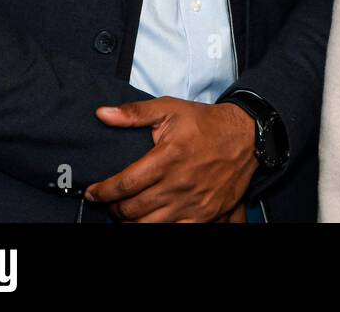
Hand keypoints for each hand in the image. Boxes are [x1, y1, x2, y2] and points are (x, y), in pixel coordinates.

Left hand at [85, 97, 257, 221]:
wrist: (246, 136)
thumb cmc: (206, 122)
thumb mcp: (170, 109)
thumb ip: (135, 113)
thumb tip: (102, 114)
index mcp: (167, 157)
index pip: (124, 184)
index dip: (102, 192)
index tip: (93, 192)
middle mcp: (178, 183)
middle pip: (132, 208)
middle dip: (114, 208)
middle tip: (109, 202)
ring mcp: (192, 202)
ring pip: (149, 225)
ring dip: (131, 221)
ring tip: (126, 212)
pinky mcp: (205, 214)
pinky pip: (174, 231)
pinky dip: (157, 228)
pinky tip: (150, 220)